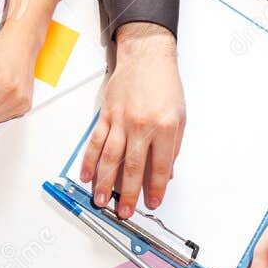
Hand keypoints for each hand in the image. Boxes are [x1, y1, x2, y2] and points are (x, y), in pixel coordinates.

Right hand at [80, 23, 185, 218]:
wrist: (146, 55)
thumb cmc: (164, 84)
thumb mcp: (180, 115)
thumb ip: (173, 147)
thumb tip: (166, 173)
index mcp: (165, 127)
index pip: (160, 166)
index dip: (155, 188)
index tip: (152, 203)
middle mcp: (141, 125)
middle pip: (132, 167)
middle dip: (128, 194)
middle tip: (124, 212)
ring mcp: (120, 121)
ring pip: (110, 158)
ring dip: (104, 183)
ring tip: (101, 201)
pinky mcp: (105, 115)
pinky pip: (96, 142)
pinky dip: (90, 161)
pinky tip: (87, 175)